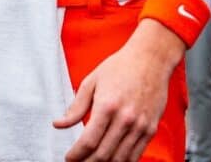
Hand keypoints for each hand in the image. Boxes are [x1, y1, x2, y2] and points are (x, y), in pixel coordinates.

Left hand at [54, 22, 182, 161]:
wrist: (151, 58)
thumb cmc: (120, 66)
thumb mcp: (92, 82)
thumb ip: (75, 107)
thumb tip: (58, 124)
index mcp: (107, 106)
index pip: (88, 141)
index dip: (76, 155)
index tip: (69, 158)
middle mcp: (125, 119)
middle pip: (103, 154)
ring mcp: (140, 126)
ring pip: (119, 159)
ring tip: (92, 161)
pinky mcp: (150, 129)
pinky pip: (135, 155)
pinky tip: (111, 159)